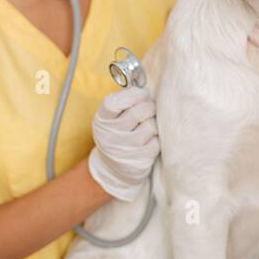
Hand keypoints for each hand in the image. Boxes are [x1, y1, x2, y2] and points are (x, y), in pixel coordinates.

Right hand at [87, 84, 159, 200]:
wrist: (113, 169)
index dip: (133, 95)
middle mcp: (111, 135)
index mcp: (102, 121)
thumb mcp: (110, 119)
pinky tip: (147, 141)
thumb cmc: (116, 135)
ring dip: (153, 124)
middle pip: (140, 111)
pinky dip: (155, 139)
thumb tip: (144, 89)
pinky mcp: (139, 160)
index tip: (143, 94)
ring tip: (146, 127)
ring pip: (151, 126)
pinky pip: (157, 142)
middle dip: (149, 107)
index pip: (115, 103)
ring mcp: (125, 149)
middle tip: (148, 109)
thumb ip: (122, 102)